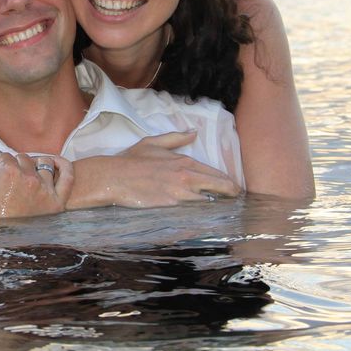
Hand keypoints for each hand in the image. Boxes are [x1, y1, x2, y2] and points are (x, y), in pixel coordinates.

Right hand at [0, 149, 73, 218]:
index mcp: (8, 173)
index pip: (3, 157)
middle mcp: (30, 179)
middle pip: (22, 159)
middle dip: (12, 167)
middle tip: (4, 184)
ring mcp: (46, 191)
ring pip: (42, 164)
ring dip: (32, 167)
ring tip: (23, 178)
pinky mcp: (57, 204)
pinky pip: (68, 177)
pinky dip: (64, 166)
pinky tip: (55, 163)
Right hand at [71, 131, 240, 208]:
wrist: (115, 178)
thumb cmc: (132, 160)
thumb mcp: (153, 143)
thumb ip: (176, 138)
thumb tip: (193, 132)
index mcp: (184, 162)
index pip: (215, 174)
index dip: (228, 183)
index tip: (234, 188)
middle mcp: (186, 177)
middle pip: (218, 188)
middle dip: (230, 194)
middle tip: (236, 199)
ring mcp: (180, 194)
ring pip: (208, 202)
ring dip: (216, 206)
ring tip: (222, 210)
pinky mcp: (171, 207)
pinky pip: (192, 212)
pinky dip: (200, 214)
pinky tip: (205, 218)